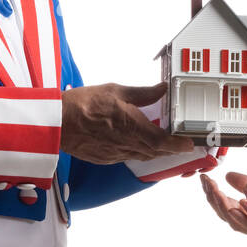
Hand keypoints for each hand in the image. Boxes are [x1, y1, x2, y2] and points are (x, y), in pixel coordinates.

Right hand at [61, 83, 195, 163]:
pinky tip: (135, 144)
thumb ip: (143, 93)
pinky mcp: (104, 159)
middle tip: (180, 144)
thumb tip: (162, 88)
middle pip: (155, 151)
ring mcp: (115, 155)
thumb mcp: (117, 91)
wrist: (56, 122)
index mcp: (133, 128)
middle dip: (170, 148)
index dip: (179, 145)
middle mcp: (126, 145)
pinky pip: (127, 158)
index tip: (189, 144)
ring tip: (161, 143)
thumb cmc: (83, 104)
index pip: (163, 141)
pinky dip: (136, 152)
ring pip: (142, 156)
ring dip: (154, 151)